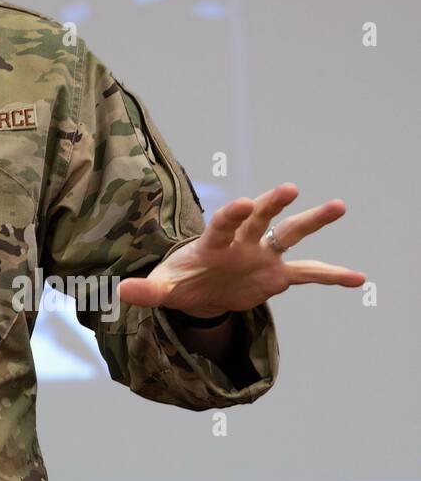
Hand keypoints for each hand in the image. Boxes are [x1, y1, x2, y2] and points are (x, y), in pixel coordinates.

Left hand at [116, 183, 364, 316]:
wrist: (198, 292)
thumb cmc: (178, 282)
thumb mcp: (162, 288)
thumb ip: (146, 290)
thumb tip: (121, 291)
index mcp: (213, 243)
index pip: (223, 224)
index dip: (233, 214)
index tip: (246, 202)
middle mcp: (242, 243)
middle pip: (259, 218)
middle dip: (272, 203)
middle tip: (289, 188)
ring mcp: (262, 256)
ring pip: (289, 234)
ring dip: (312, 221)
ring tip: (338, 206)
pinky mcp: (277, 275)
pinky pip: (309, 274)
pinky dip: (332, 276)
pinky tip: (359, 277)